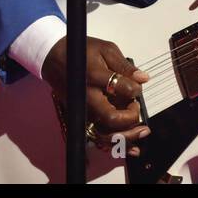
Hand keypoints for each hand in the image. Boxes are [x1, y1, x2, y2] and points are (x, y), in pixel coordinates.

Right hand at [42, 36, 150, 155]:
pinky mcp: (81, 118)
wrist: (55, 59)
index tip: (137, 86)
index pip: (118, 86)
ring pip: (104, 133)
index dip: (133, 89)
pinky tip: (130, 147)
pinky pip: (98, 137)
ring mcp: (83, 110)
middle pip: (110, 117)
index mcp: (93, 76)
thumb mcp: (105, 50)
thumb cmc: (83, 52)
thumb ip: (124, 65)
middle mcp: (87, 97)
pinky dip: (114, 144)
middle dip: (131, 117)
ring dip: (126, 136)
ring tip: (142, 132)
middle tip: (137, 108)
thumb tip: (142, 78)